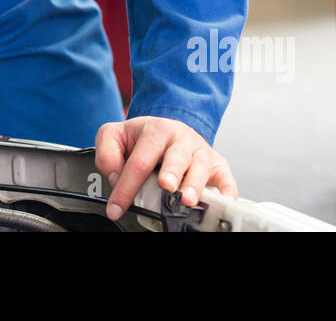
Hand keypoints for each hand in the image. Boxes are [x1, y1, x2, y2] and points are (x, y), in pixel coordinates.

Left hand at [95, 116, 237, 220]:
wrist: (167, 128)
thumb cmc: (141, 138)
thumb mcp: (114, 135)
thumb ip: (107, 154)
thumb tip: (118, 178)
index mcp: (155, 130)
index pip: (139, 161)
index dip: (126, 187)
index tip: (116, 208)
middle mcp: (181, 138)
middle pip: (176, 156)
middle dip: (171, 172)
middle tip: (165, 186)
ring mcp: (201, 151)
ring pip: (201, 166)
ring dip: (195, 184)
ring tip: (187, 200)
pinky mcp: (218, 164)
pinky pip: (226, 177)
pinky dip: (227, 191)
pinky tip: (223, 201)